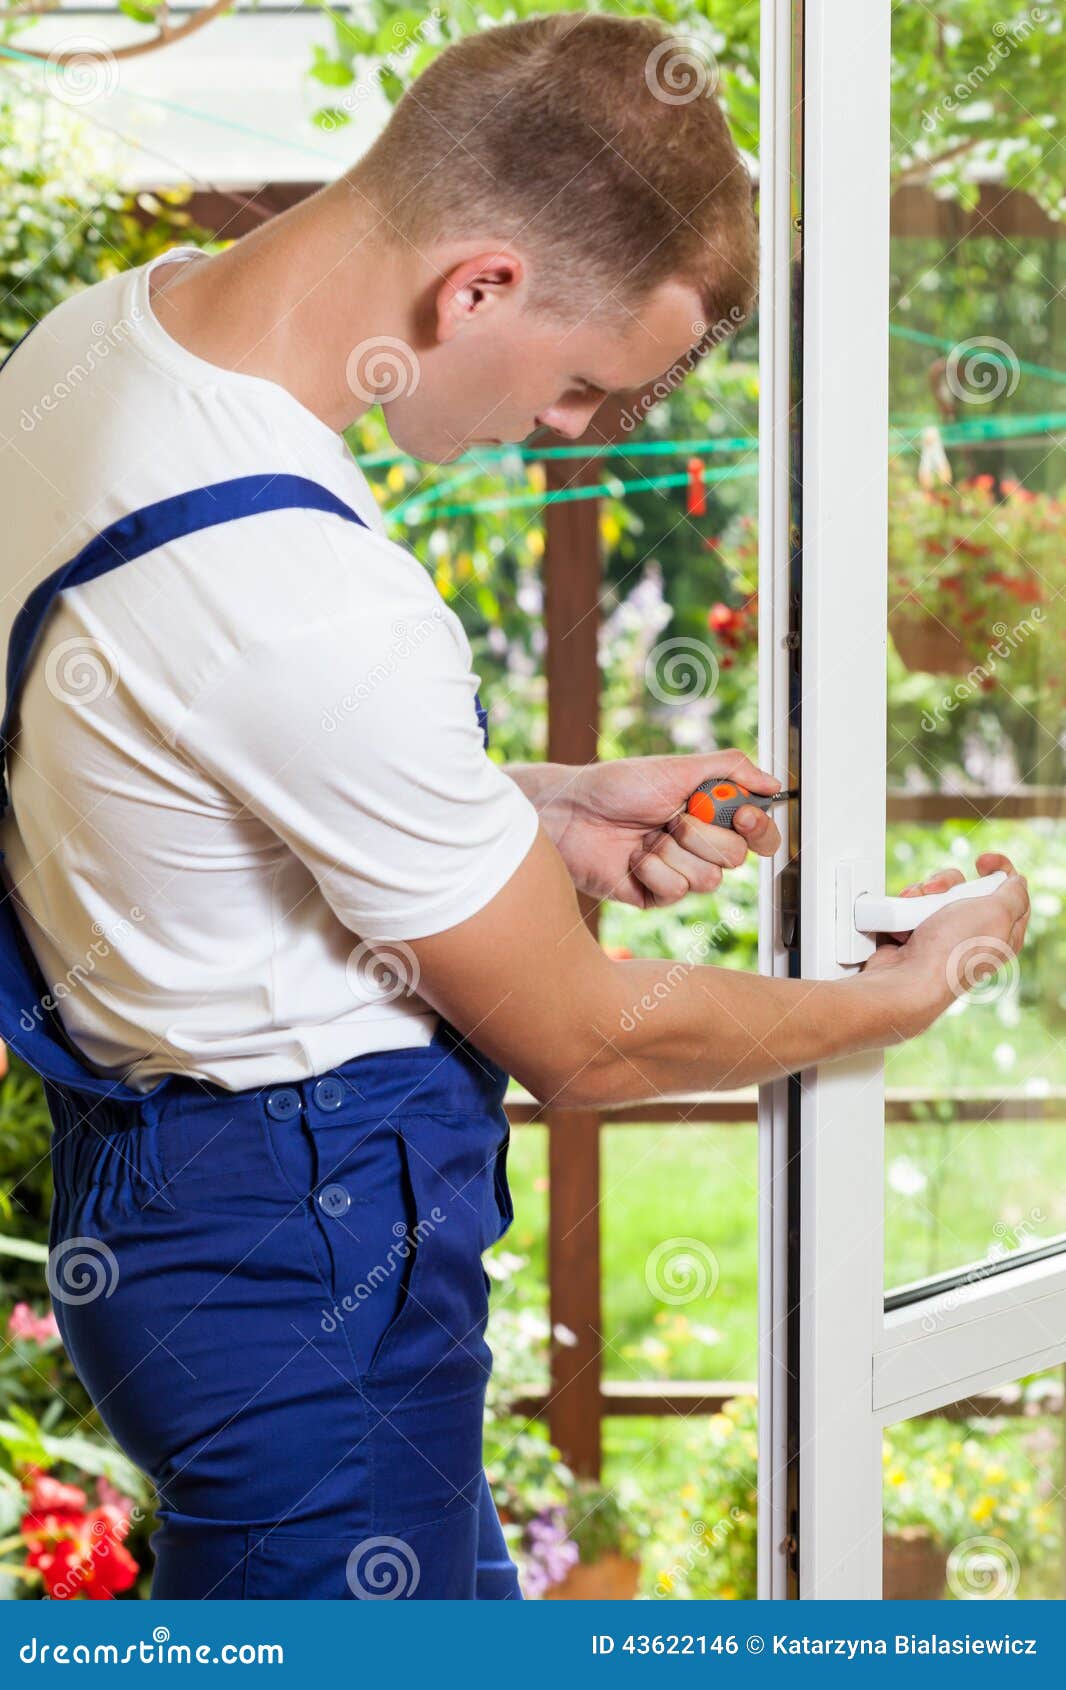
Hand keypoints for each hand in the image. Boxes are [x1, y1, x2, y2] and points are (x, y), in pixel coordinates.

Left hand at [542, 750, 782, 907]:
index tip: (739, 815)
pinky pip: (676, 891)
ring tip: (646, 837)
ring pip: (708, 880)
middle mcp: (698, 846)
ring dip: (673, 852)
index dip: (758, 829)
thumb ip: (731, 769)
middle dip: (701, 835)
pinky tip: (632, 857)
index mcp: (709, 815)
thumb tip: (773, 784)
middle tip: (672, 818)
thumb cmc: (616, 787)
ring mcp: (678, 872)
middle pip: (735, 858)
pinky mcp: (656, 894)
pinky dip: (652, 869)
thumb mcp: (677, 767)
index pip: (758, 835)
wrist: (571, 813)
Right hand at [860, 853, 1029, 1034]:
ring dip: (922, 894)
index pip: (1010, 892)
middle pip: (967, 887)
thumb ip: (1014, 893)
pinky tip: (902, 920)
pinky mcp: (915, 936)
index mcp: (1002, 932)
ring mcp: (943, 935)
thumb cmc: (949, 953)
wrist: (905, 980)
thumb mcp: (997, 913)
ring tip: (914, 908)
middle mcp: (973, 934)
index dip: (999, 869)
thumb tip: (1016, 881)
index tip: (982, 861)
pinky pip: (912, 907)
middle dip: (948, 882)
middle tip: (940, 892)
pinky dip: (904, 907)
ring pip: (936, 895)